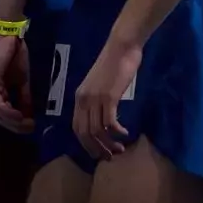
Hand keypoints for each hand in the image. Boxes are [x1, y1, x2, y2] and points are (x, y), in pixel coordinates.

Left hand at [0, 33, 34, 133]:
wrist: (11, 37)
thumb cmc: (15, 54)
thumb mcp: (23, 80)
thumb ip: (25, 96)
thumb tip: (30, 113)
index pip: (4, 115)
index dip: (17, 124)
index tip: (31, 127)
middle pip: (0, 118)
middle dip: (16, 126)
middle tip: (30, 129)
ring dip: (13, 122)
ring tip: (27, 124)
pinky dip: (8, 112)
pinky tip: (20, 115)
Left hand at [72, 40, 141, 160]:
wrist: (121, 46)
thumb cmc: (114, 62)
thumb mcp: (99, 83)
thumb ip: (97, 98)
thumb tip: (103, 115)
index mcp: (79, 97)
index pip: (77, 128)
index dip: (86, 144)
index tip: (98, 151)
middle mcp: (83, 100)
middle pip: (85, 133)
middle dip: (96, 149)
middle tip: (109, 157)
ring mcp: (95, 98)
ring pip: (97, 131)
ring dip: (109, 144)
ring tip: (120, 149)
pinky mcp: (109, 96)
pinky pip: (110, 122)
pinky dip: (117, 132)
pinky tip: (125, 133)